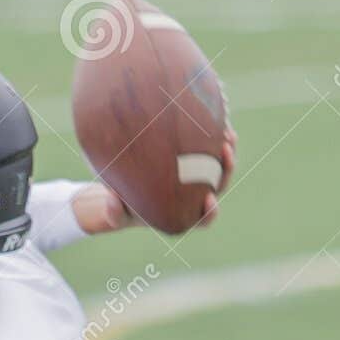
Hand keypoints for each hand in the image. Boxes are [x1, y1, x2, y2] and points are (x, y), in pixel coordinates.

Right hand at [74, 124, 237, 231]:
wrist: (126, 192)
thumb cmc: (122, 208)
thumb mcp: (115, 213)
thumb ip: (113, 212)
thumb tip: (111, 200)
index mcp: (182, 215)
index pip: (204, 219)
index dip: (210, 211)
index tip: (209, 199)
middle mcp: (195, 197)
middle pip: (219, 186)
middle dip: (226, 169)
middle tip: (225, 151)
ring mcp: (199, 178)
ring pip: (221, 166)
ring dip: (228, 149)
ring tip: (227, 132)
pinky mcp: (196, 161)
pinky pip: (212, 149)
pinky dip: (216, 136)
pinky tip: (216, 120)